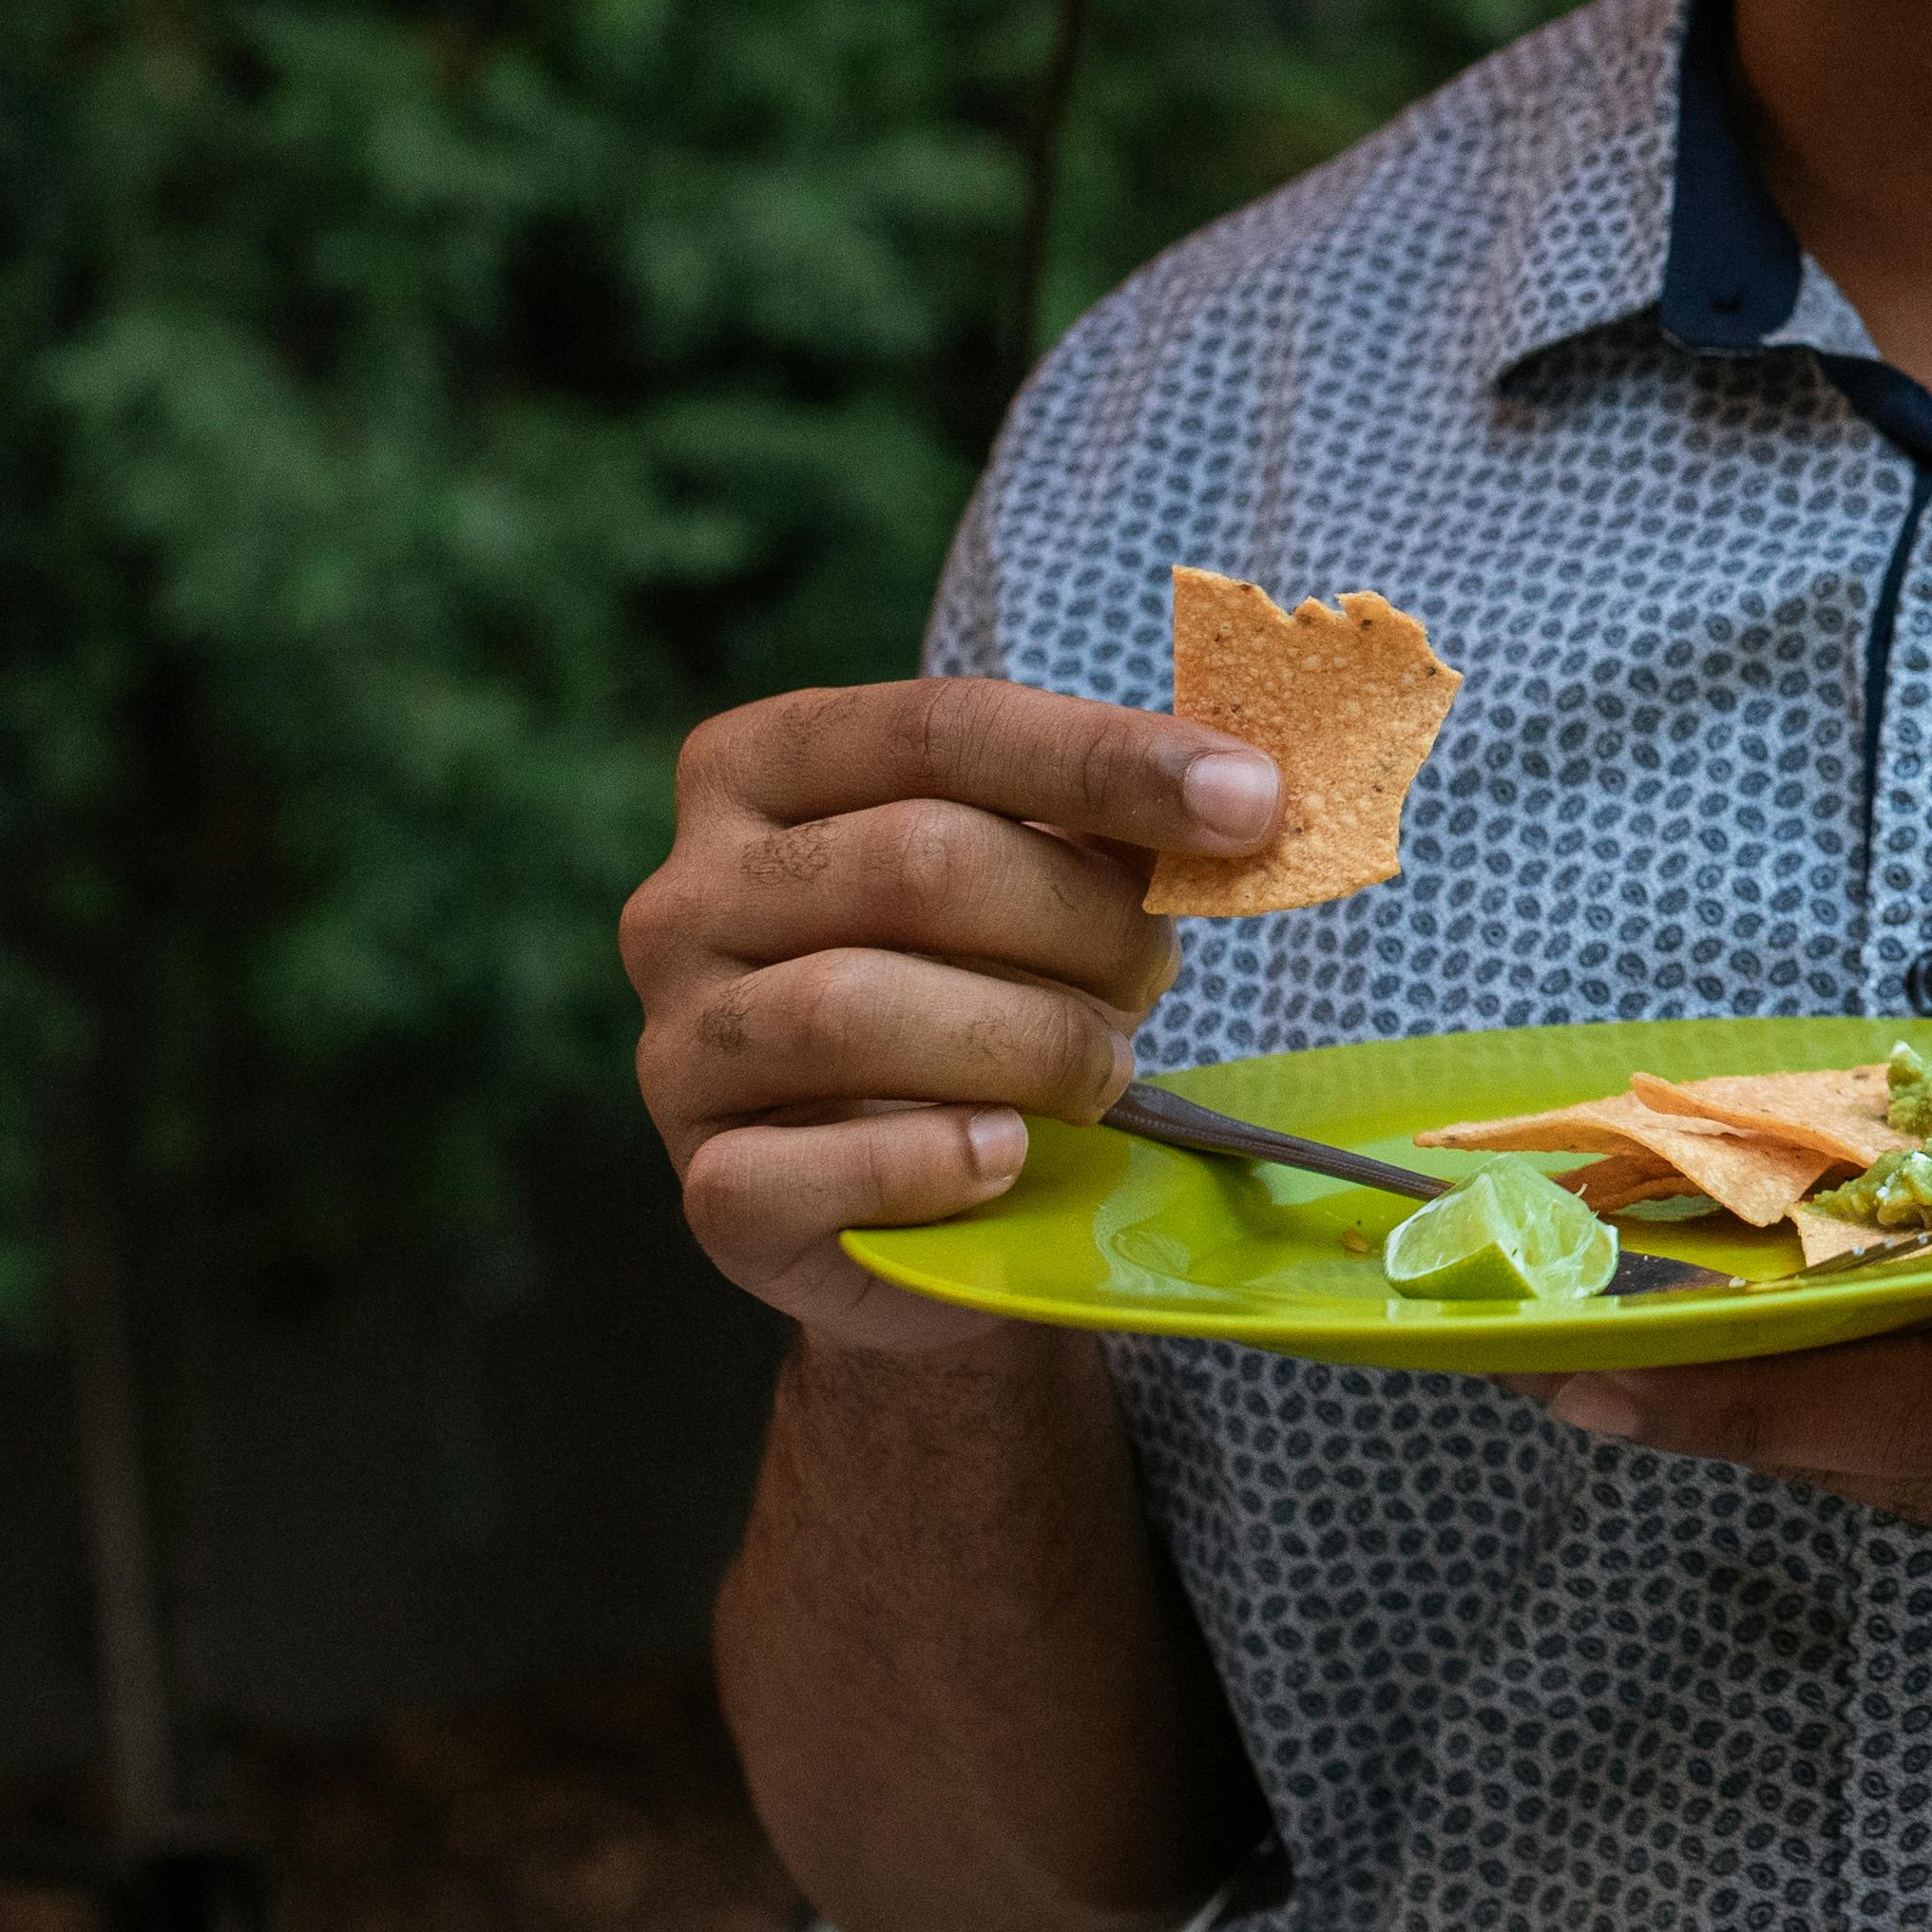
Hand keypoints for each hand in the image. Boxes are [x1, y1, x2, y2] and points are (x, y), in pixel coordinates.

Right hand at [619, 679, 1288, 1356]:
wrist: (930, 1203)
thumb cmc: (991, 991)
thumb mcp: (1036, 880)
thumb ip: (1106, 823)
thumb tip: (1244, 791)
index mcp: (758, 768)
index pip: (941, 728)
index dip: (1106, 759)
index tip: (1253, 803)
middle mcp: (685, 895)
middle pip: (915, 861)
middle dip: (1084, 922)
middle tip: (1154, 975)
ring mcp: (678, 1044)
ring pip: (856, 1008)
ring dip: (1032, 1043)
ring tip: (1102, 1069)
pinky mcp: (710, 1185)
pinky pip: (810, 1167)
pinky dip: (940, 1159)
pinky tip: (1009, 1154)